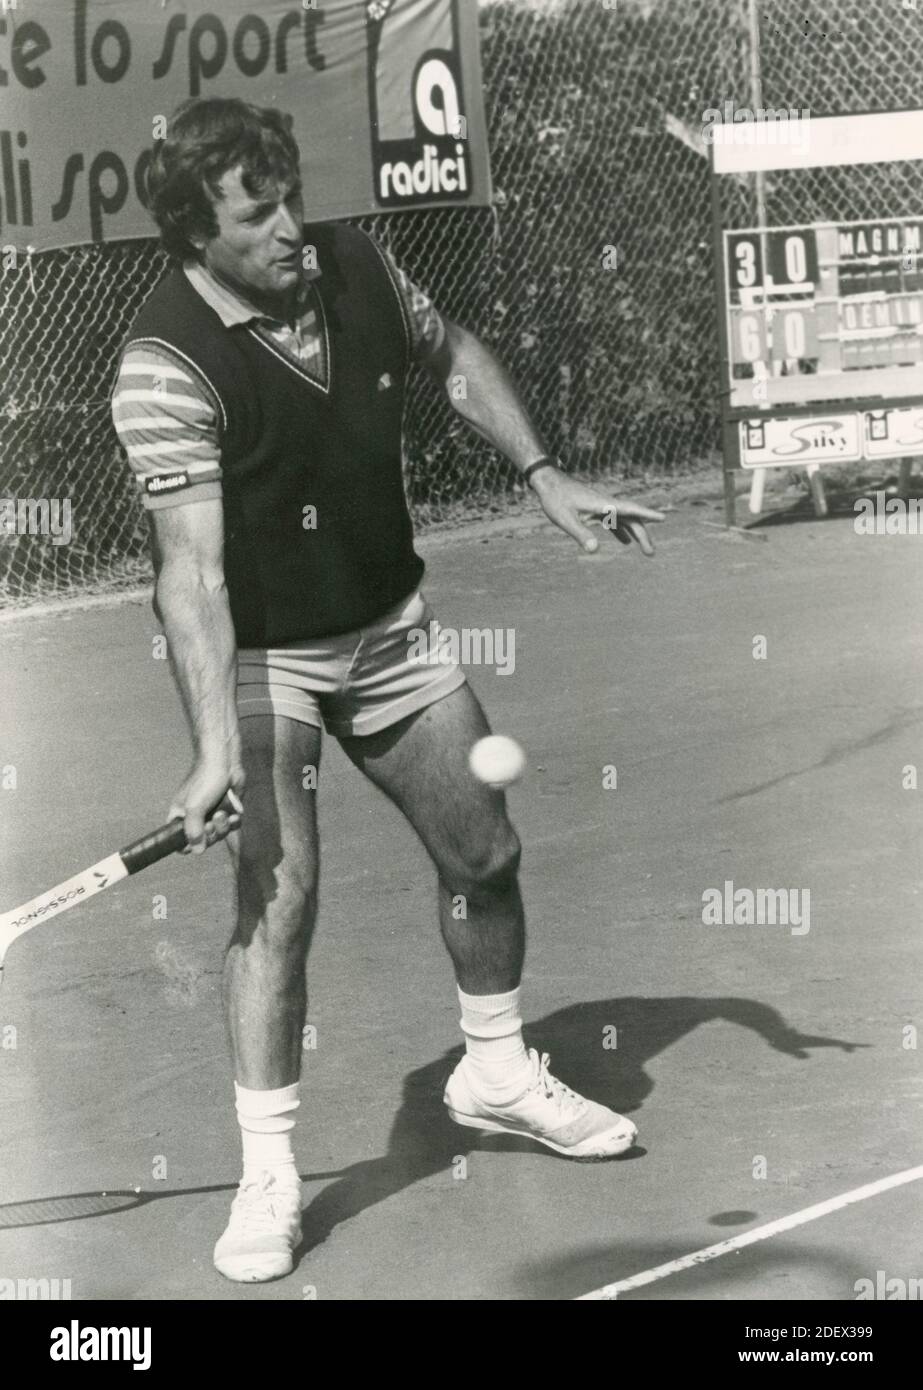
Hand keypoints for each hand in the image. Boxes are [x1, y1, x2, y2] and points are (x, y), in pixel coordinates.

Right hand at [168, 751, 244, 855]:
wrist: (225, 761)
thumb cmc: (205, 779)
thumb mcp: (195, 807)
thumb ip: (193, 831)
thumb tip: (197, 851)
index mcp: (181, 817)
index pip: (179, 842)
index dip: (188, 846)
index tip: (197, 841)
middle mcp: (196, 818)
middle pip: (204, 841)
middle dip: (212, 833)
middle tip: (214, 819)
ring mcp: (212, 814)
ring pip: (220, 834)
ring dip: (224, 825)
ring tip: (223, 812)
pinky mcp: (228, 809)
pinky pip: (233, 825)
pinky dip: (235, 819)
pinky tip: (235, 811)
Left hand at [530, 467, 664, 554]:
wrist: (548, 482)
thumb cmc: (555, 499)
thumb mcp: (565, 519)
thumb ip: (580, 533)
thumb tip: (594, 550)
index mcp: (603, 505)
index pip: (630, 510)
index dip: (647, 514)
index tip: (663, 517)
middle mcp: (607, 504)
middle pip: (631, 519)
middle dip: (643, 535)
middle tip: (652, 554)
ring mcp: (602, 506)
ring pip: (625, 520)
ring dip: (636, 534)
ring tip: (647, 551)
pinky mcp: (595, 509)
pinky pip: (614, 520)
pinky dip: (621, 530)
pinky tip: (625, 542)